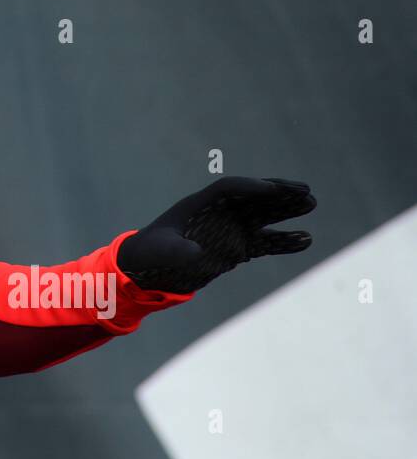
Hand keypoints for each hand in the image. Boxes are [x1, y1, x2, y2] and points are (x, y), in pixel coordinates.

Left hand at [117, 176, 316, 293]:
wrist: (147, 270)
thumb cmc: (148, 254)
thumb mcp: (158, 251)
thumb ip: (175, 249)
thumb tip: (196, 252)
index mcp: (198, 206)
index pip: (228, 189)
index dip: (249, 187)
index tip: (270, 189)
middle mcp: (217, 214)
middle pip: (251, 197)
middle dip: (277, 192)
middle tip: (304, 190)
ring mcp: (228, 231)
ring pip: (263, 216)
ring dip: (286, 210)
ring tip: (311, 203)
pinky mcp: (236, 249)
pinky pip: (265, 243)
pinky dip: (284, 242)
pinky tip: (306, 240)